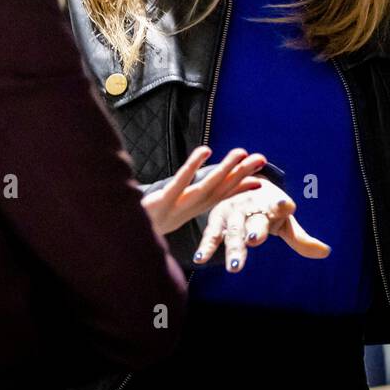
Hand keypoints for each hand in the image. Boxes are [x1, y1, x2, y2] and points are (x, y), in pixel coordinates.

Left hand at [141, 147, 267, 236]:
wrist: (127, 238)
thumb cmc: (151, 218)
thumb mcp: (173, 209)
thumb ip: (192, 196)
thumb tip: (205, 186)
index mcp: (194, 209)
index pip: (223, 196)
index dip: (243, 186)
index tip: (262, 178)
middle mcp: (191, 209)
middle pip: (221, 189)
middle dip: (241, 173)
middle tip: (260, 158)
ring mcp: (178, 206)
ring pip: (207, 186)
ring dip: (225, 169)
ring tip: (240, 153)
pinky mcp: (163, 201)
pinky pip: (181, 182)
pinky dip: (194, 167)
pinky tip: (205, 151)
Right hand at [194, 180, 330, 271]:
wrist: (242, 185)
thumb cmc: (268, 210)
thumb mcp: (285, 223)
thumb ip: (301, 239)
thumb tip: (326, 252)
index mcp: (272, 205)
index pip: (280, 205)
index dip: (282, 206)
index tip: (287, 205)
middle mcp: (252, 207)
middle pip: (254, 221)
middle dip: (255, 230)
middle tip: (254, 240)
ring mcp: (234, 212)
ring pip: (233, 231)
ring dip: (232, 247)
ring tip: (234, 266)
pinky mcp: (217, 219)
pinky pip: (211, 235)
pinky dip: (206, 246)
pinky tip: (200, 259)